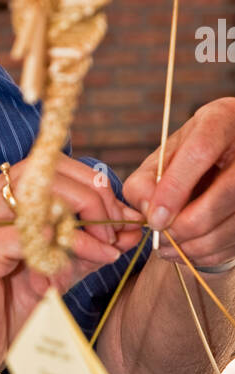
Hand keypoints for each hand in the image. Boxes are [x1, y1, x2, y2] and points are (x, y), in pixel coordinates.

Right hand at [0, 154, 144, 373]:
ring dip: (81, 216)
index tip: (121, 216)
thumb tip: (128, 231)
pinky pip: (29, 234)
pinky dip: (64, 245)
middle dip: (92, 197)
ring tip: (104, 246)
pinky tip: (84, 263)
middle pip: (45, 172)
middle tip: (116, 231)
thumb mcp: (54, 275)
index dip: (90, 184)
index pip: (49, 168)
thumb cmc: (0, 316)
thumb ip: (85, 250)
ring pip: (38, 195)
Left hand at [122, 98, 234, 266]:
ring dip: (196, 245)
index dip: (175, 188)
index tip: (154, 220)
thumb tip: (147, 212)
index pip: (200, 151)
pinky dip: (209, 253)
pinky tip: (186, 251)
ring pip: (234, 224)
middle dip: (187, 225)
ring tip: (167, 248)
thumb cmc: (192, 151)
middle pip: (226, 193)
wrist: (230, 150)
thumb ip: (148, 178)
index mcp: (222, 120)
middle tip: (160, 239)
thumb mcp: (167, 153)